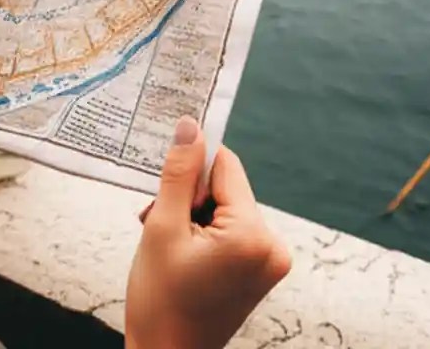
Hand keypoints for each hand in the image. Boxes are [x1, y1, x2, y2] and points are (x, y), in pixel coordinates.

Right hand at [125, 117, 290, 348]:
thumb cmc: (160, 303)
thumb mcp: (161, 229)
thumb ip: (179, 174)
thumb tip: (191, 126)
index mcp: (252, 235)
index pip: (226, 167)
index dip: (191, 170)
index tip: (163, 184)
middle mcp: (273, 246)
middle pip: (227, 189)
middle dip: (189, 199)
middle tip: (156, 224)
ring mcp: (271, 262)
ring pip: (227, 209)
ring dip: (194, 217)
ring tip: (168, 246)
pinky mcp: (263, 271)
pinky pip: (233, 231)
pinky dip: (205, 235)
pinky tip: (183, 256)